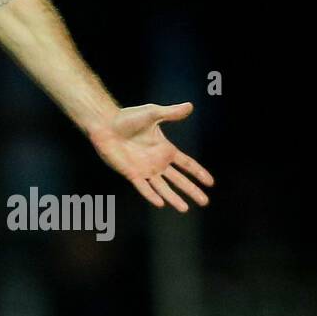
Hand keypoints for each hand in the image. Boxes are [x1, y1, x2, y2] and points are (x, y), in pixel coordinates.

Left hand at [89, 102, 213, 211]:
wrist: (106, 124)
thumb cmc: (127, 118)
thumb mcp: (152, 114)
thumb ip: (171, 113)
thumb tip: (190, 106)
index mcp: (165, 149)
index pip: (187, 164)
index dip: (198, 173)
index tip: (210, 183)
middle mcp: (157, 162)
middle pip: (179, 180)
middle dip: (191, 190)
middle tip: (205, 202)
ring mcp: (145, 169)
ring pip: (163, 188)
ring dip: (174, 198)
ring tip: (185, 209)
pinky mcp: (131, 173)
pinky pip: (143, 187)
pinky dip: (151, 195)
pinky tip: (160, 203)